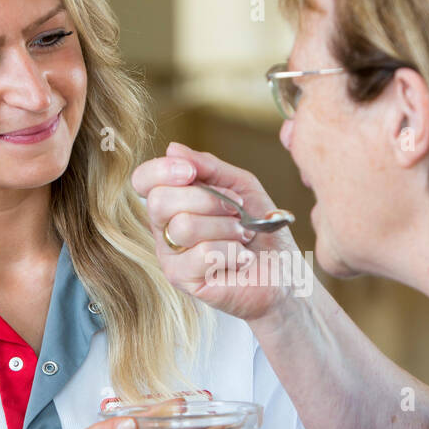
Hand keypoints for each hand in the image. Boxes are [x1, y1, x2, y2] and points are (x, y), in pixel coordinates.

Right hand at [131, 142, 304, 321]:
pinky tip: (243, 259)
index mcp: (173, 202)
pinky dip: (232, 252)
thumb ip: (209, 167)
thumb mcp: (241, 186)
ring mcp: (171, 256)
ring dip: (226, 227)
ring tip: (243, 236)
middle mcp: (164, 228)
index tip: (191, 172)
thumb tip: (173, 148)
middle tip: (236, 209)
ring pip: (184, 227)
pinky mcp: (183, 280)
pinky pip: (202, 254)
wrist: (284, 270)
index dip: (162, 170)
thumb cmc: (261, 228)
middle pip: (159, 201)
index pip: (144, 180)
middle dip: (206, 199)